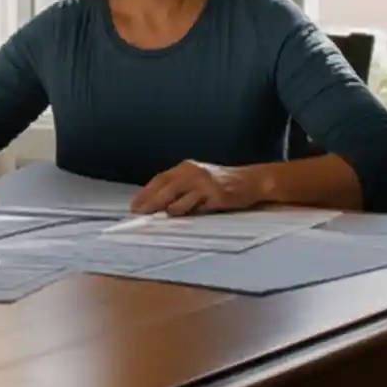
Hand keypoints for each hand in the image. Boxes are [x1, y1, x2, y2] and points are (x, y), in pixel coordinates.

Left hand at [130, 160, 264, 215]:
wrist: (251, 181)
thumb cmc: (221, 183)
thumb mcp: (198, 179)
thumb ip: (180, 187)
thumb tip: (156, 204)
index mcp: (187, 167)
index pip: (160, 179)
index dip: (146, 192)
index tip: (134, 205)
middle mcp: (194, 172)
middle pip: (166, 188)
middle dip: (150, 202)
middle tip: (138, 214)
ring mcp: (205, 183)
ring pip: (179, 198)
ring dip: (166, 210)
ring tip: (156, 219)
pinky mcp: (216, 195)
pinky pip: (196, 206)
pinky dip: (186, 212)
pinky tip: (179, 217)